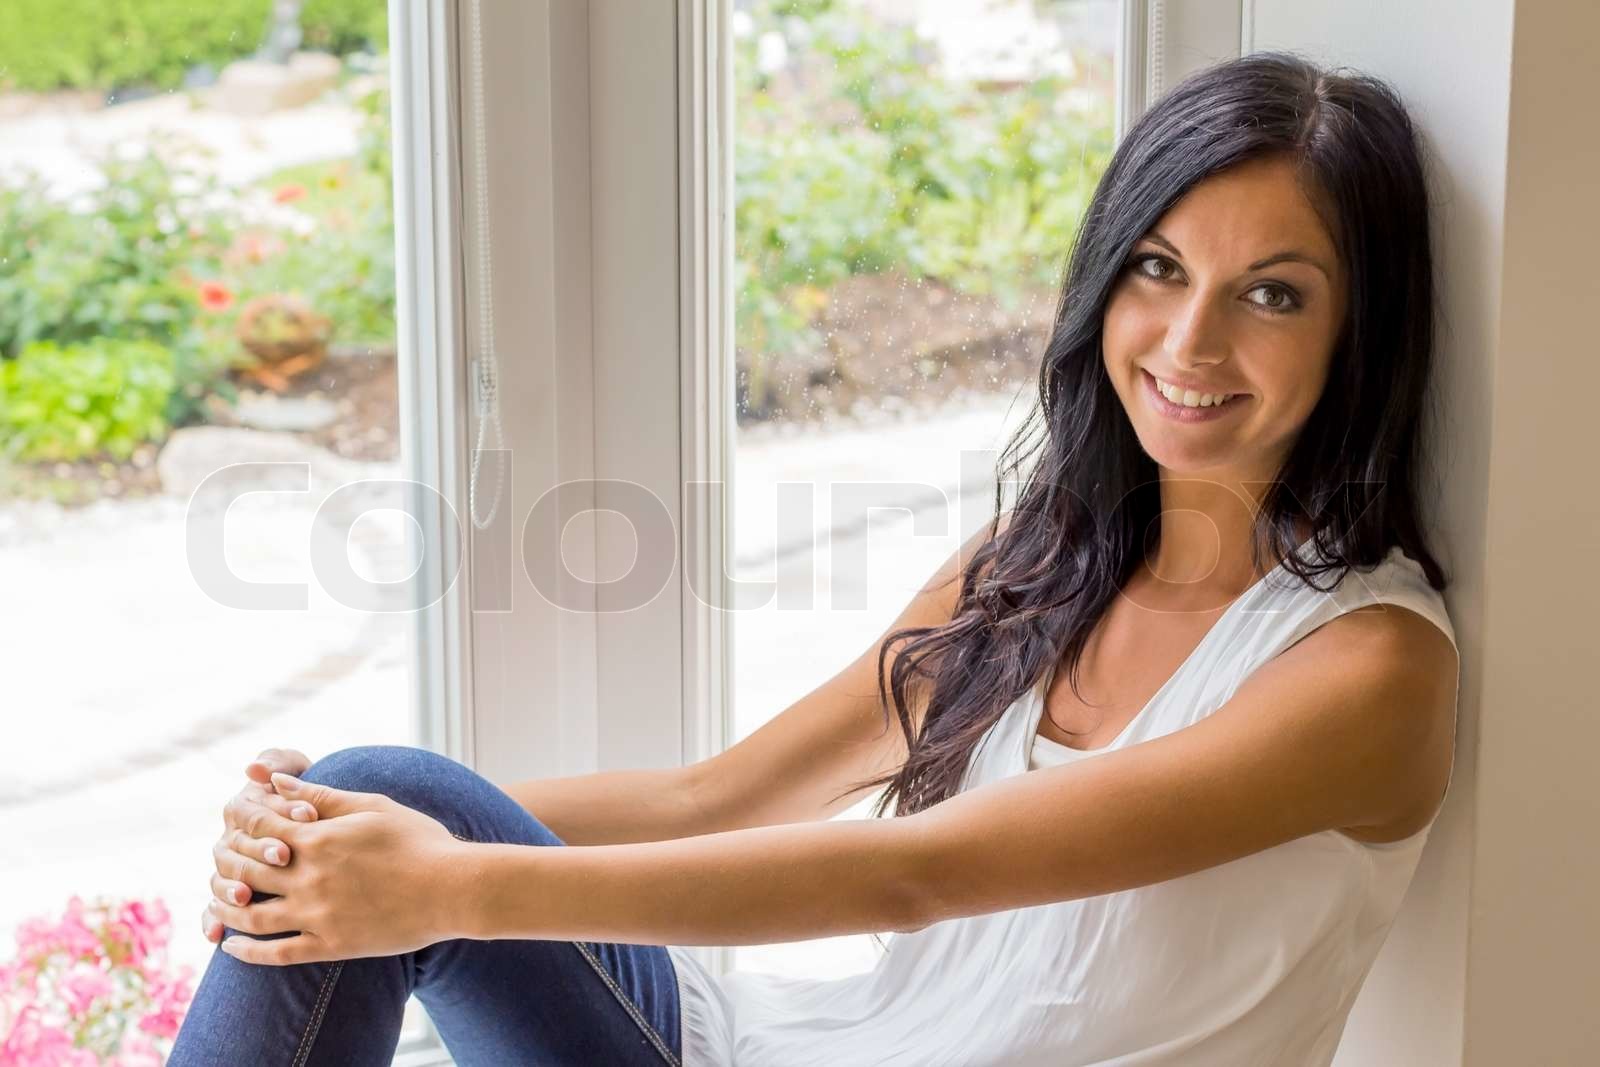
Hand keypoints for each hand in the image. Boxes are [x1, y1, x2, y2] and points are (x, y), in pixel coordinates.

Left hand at [206, 773, 468, 965]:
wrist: (452, 889)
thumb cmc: (419, 840)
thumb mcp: (371, 806)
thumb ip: (321, 794)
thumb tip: (276, 782)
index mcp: (317, 839)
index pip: (257, 828)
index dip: (240, 822)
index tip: (235, 820)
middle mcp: (308, 879)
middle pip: (244, 871)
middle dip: (226, 862)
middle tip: (219, 859)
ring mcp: (317, 916)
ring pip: (250, 917)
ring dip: (225, 909)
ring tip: (215, 903)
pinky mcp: (329, 945)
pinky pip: (276, 954)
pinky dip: (246, 952)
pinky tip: (230, 947)